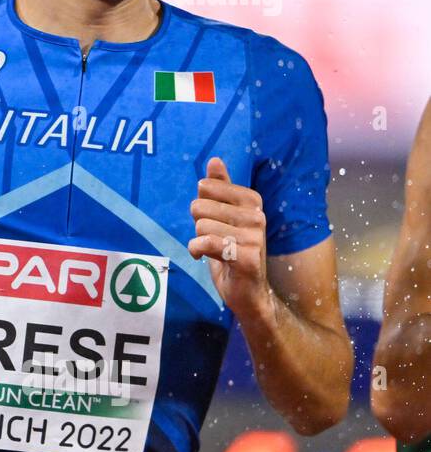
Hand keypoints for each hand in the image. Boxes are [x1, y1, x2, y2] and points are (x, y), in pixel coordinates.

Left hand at [187, 156, 273, 321]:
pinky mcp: (247, 257)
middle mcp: (256, 215)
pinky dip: (196, 251)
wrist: (248, 291)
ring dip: (198, 240)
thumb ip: (220, 188)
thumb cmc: (231, 250)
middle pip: (199, 206)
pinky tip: (203, 257)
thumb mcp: (224, 215)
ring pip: (200, 226)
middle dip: (197, 224)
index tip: (213, 221)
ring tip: (213, 250)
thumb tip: (214, 160)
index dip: (201, 206)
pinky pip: (205, 243)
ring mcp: (254, 236)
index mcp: (251, 200)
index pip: (206, 187)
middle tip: (212, 238)